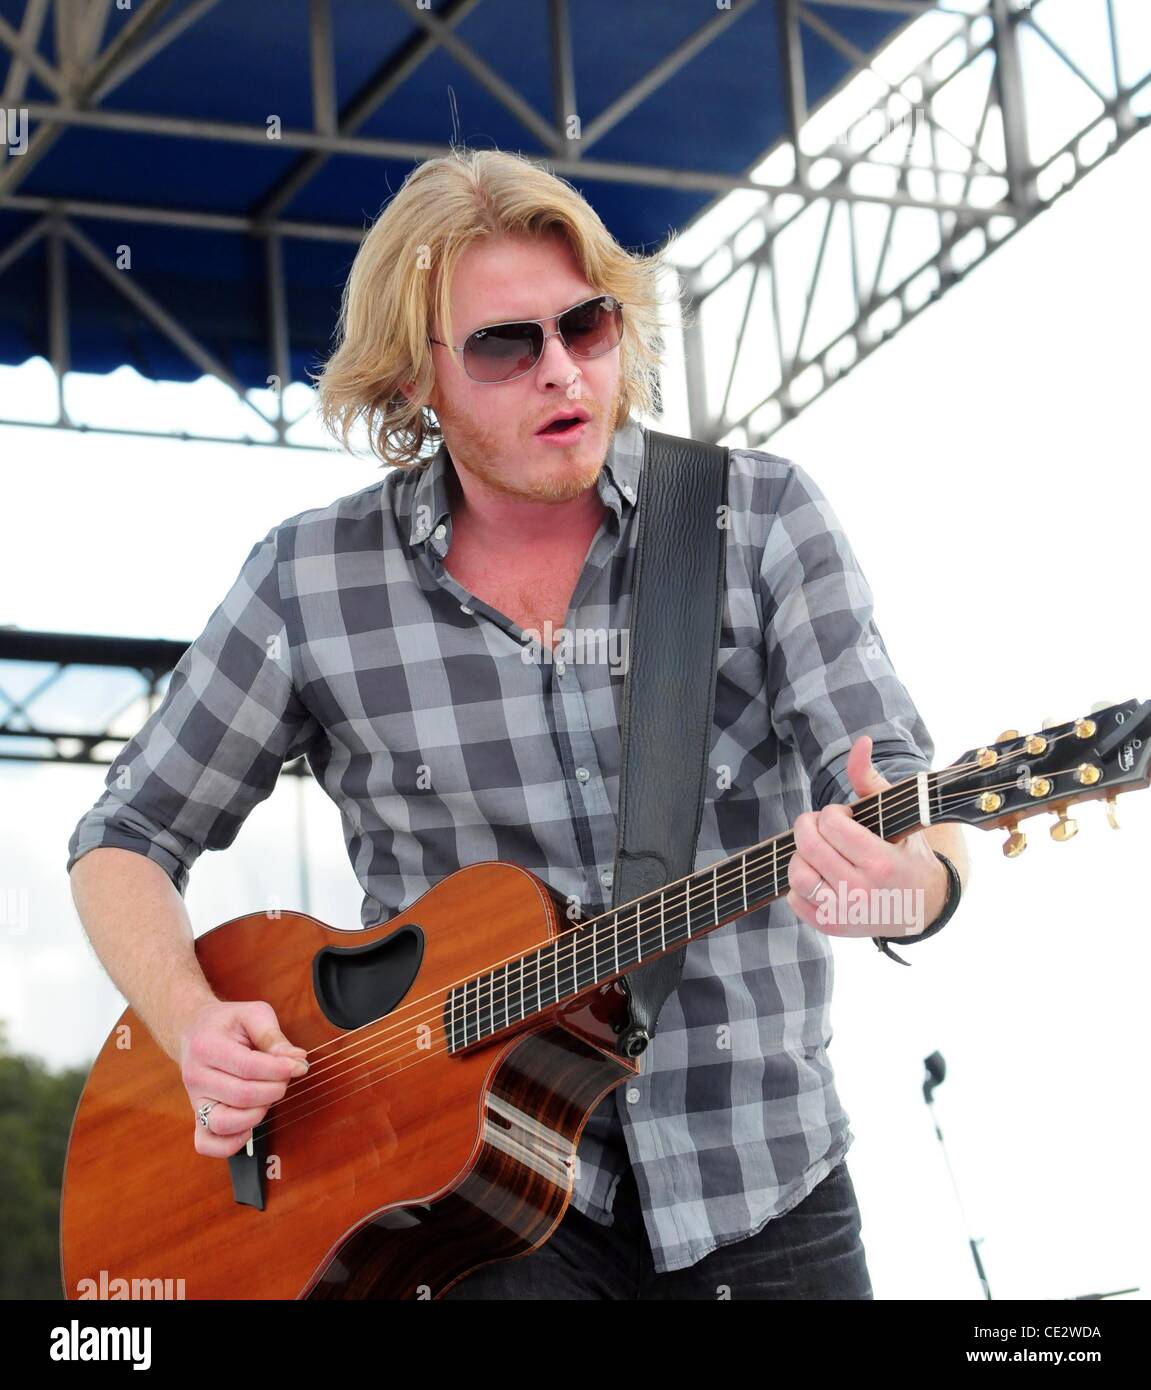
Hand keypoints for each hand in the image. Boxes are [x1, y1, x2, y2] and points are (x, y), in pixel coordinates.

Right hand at [177, 999, 308, 1157]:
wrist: (194, 1030)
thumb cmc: (227, 1023)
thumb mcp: (252, 1014)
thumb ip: (274, 1036)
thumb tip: (297, 1059)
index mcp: (207, 1046)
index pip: (248, 1067)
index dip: (279, 1070)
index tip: (298, 1065)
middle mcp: (196, 1076)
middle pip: (242, 1096)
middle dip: (274, 1089)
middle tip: (284, 1078)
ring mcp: (195, 1100)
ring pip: (225, 1123)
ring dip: (257, 1115)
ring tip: (268, 1097)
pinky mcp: (198, 1117)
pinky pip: (208, 1143)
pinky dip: (231, 1143)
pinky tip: (250, 1126)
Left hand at [786, 734, 947, 938]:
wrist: (923, 906)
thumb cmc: (906, 852)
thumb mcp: (896, 814)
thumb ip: (870, 778)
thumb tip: (859, 742)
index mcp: (880, 863)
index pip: (832, 824)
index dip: (833, 813)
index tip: (845, 817)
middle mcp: (861, 891)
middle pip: (809, 845)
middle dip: (810, 826)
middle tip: (823, 825)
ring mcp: (844, 913)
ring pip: (797, 873)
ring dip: (802, 854)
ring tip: (819, 850)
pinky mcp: (831, 927)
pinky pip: (794, 899)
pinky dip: (799, 883)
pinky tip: (819, 873)